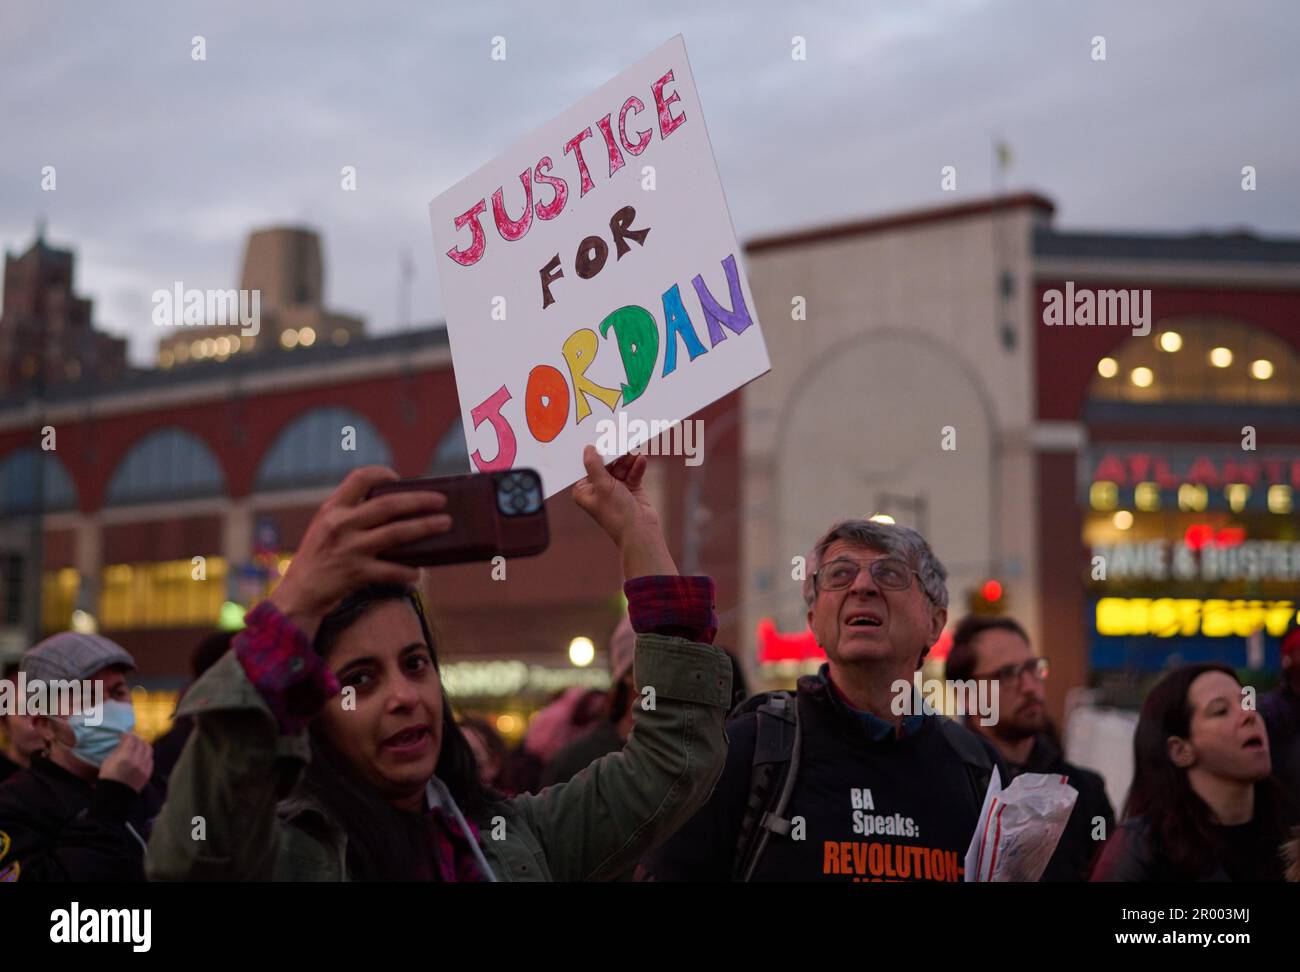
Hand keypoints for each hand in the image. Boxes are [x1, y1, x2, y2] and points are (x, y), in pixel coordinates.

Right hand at [99, 734, 153, 791]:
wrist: (115, 796)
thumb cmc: (108, 777)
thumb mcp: (108, 761)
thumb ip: (118, 750)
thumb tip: (124, 742)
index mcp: (125, 757)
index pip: (131, 739)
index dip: (127, 735)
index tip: (123, 735)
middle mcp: (138, 760)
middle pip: (141, 742)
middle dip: (135, 738)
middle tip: (130, 739)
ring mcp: (145, 766)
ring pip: (148, 749)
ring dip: (143, 745)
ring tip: (137, 746)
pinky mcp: (149, 772)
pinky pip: (150, 758)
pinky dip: (146, 754)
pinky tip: (141, 755)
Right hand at [269, 466, 451, 639]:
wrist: (298, 594)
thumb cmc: (319, 558)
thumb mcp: (325, 527)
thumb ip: (351, 513)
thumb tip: (397, 505)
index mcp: (333, 508)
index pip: (360, 478)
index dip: (384, 474)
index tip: (401, 479)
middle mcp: (340, 525)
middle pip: (388, 505)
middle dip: (419, 500)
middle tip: (441, 500)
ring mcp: (349, 549)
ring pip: (396, 533)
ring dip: (424, 528)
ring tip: (445, 524)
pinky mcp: (356, 573)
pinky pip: (392, 570)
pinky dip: (409, 571)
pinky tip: (419, 571)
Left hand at [573, 446, 675, 578]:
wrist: (640, 531)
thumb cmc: (617, 514)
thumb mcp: (603, 485)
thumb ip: (595, 465)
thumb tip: (588, 449)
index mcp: (585, 491)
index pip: (587, 466)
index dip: (594, 453)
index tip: (600, 438)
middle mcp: (599, 489)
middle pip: (606, 464)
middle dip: (615, 455)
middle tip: (620, 440)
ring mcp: (616, 489)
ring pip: (621, 467)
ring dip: (628, 460)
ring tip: (634, 450)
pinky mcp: (631, 489)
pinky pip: (633, 472)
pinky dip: (637, 467)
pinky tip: (641, 460)